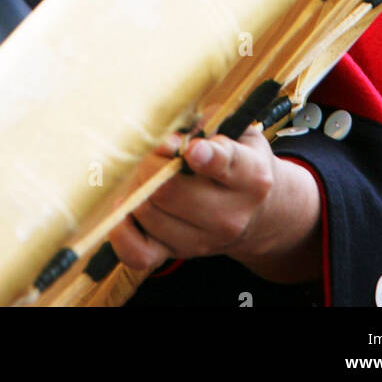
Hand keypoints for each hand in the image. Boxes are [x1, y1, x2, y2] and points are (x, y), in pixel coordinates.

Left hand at [108, 124, 321, 283]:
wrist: (257, 213)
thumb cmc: (238, 160)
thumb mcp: (235, 131)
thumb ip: (204, 126)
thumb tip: (169, 141)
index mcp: (251, 176)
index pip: (224, 166)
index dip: (204, 155)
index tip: (190, 148)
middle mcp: (230, 214)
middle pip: (170, 190)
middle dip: (151, 163)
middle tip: (155, 152)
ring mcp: (204, 240)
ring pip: (149, 213)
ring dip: (138, 187)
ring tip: (148, 175)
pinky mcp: (180, 255)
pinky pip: (138, 253)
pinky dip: (123, 230)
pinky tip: (128, 206)